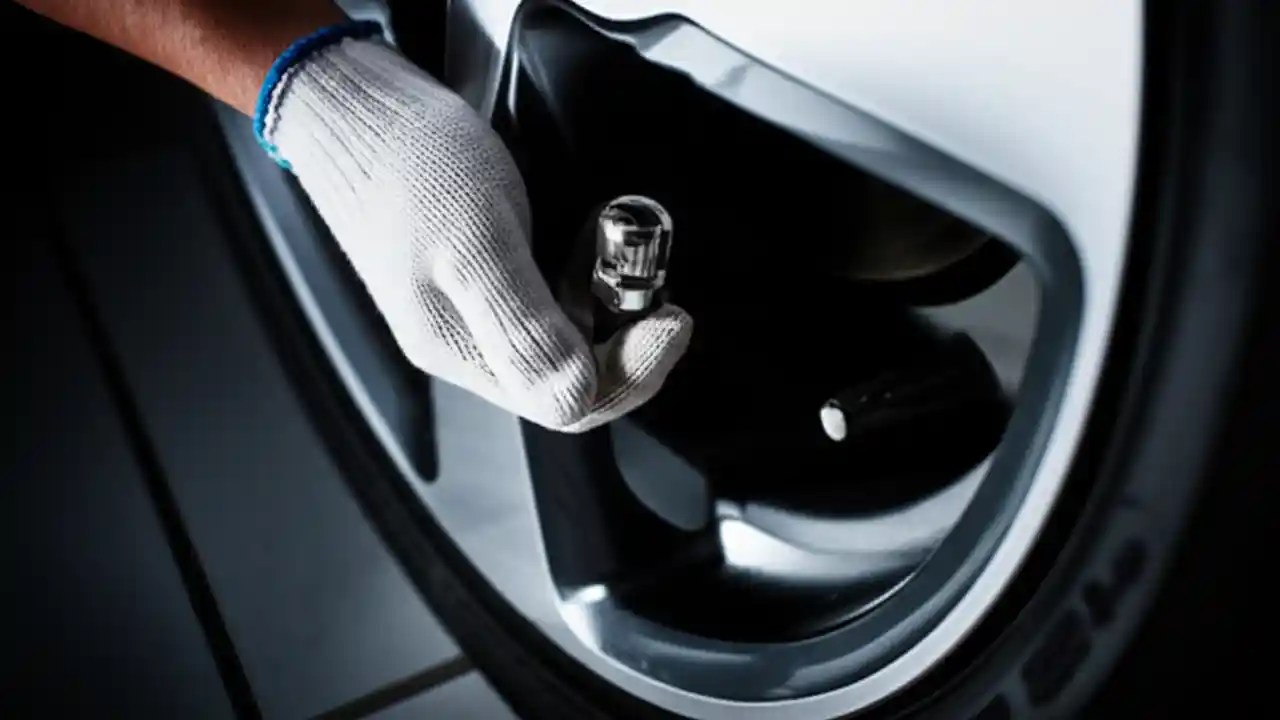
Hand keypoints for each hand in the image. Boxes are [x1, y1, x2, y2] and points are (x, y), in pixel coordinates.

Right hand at [261, 33, 691, 430]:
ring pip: (563, 335)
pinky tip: (587, 236)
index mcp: (461, 348)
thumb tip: (575, 395)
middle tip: (655, 287)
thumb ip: (525, 327)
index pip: (565, 402)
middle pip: (569, 374)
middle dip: (623, 336)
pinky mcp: (479, 269)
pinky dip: (582, 272)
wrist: (354, 103)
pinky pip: (548, 296)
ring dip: (606, 301)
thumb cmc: (405, 161)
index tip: (669, 321)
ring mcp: (471, 304)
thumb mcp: (476, 242)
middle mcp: (466, 338)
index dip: (630, 372)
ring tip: (617, 249)